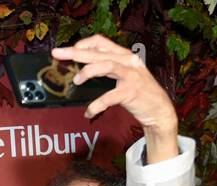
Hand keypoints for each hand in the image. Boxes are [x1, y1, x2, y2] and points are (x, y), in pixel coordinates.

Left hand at [52, 35, 178, 161]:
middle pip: (99, 52)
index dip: (83, 44)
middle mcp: (128, 61)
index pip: (102, 42)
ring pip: (106, 65)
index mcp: (124, 56)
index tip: (69, 50)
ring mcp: (131, 75)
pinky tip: (88, 112)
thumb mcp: (124, 75)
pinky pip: (109, 97)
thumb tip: (82, 69)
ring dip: (88, 71)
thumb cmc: (137, 93)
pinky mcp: (131, 92)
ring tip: (75, 80)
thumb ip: (107, 68)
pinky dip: (96, 105)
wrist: (158, 109)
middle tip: (58, 54)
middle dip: (76, 52)